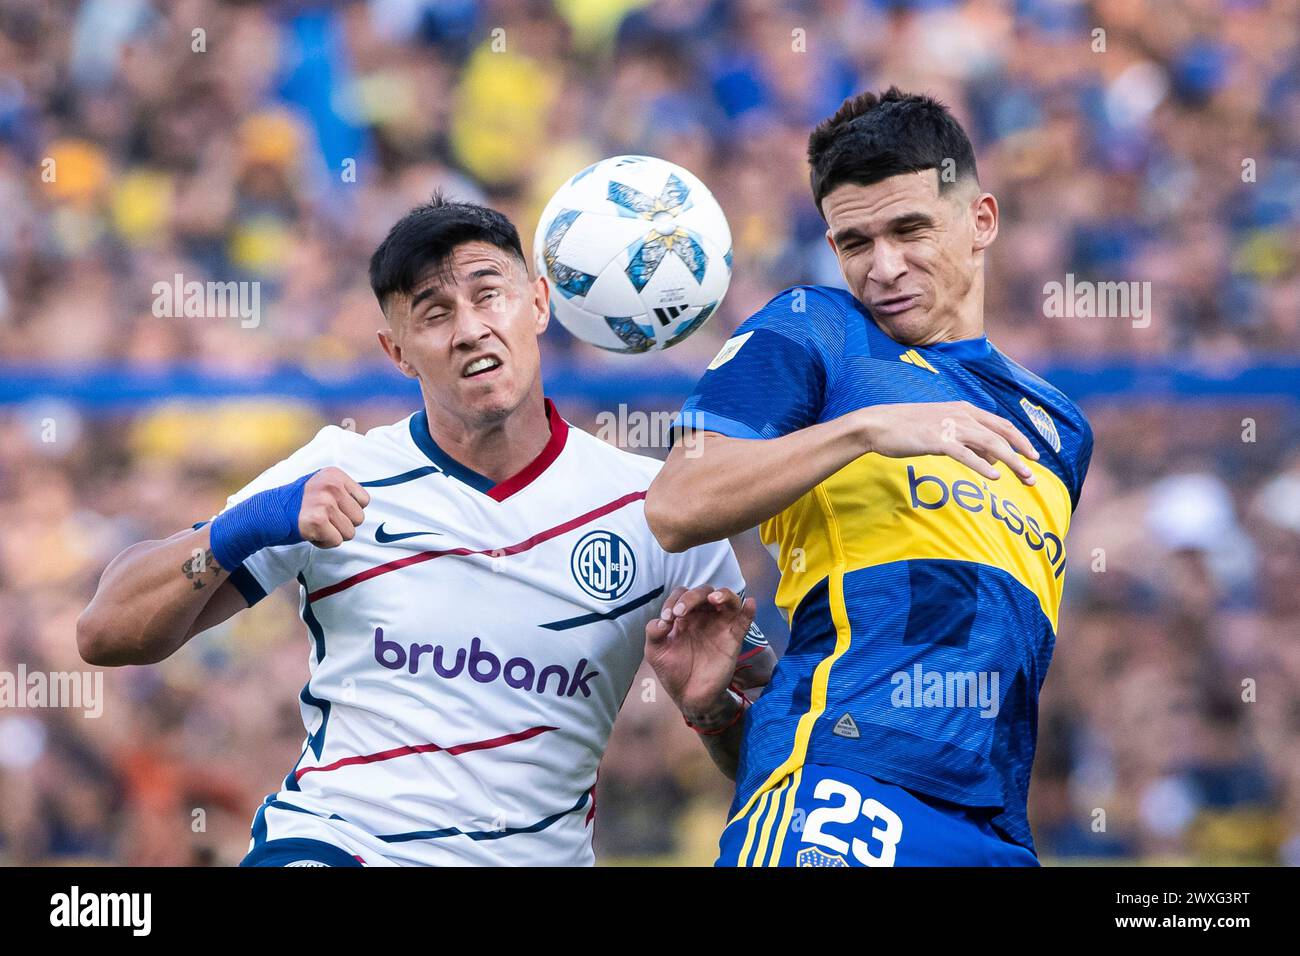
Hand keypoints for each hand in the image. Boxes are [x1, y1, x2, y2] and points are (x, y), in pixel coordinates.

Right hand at [298, 467, 369, 547]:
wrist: (267, 513)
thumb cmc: (297, 503)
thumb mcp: (320, 485)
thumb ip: (341, 491)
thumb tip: (364, 504)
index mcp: (335, 475)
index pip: (364, 500)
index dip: (349, 511)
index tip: (332, 509)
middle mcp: (332, 486)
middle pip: (359, 518)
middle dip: (342, 524)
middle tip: (322, 519)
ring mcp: (325, 503)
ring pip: (349, 532)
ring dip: (333, 534)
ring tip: (316, 525)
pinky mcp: (318, 521)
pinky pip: (336, 541)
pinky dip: (324, 542)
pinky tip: (311, 532)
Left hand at [644, 585, 756, 727]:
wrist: (689, 696)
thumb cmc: (672, 671)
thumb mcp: (655, 651)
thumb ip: (653, 632)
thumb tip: (663, 619)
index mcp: (684, 615)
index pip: (682, 594)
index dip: (674, 600)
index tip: (668, 618)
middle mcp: (703, 616)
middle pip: (704, 592)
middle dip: (692, 597)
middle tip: (680, 612)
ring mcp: (720, 625)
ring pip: (728, 600)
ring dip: (723, 595)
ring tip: (713, 599)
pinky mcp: (733, 638)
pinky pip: (744, 621)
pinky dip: (749, 611)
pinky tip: (749, 603)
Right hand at [856, 401, 1039, 483]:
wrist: (879, 424)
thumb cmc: (908, 427)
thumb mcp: (942, 428)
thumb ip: (967, 439)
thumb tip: (991, 457)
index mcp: (964, 409)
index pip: (1001, 424)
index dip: (1021, 440)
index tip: (1034, 456)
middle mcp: (962, 415)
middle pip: (1001, 434)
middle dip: (1022, 454)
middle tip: (1034, 475)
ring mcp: (950, 426)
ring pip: (990, 444)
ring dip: (1011, 462)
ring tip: (1025, 477)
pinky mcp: (937, 440)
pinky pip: (965, 454)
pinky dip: (981, 465)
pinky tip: (993, 477)